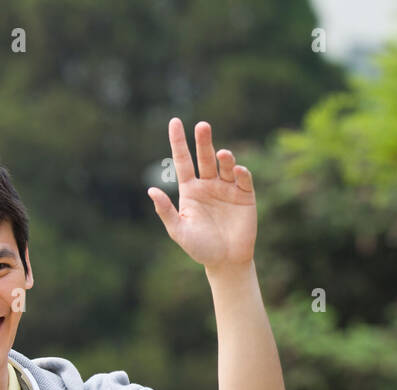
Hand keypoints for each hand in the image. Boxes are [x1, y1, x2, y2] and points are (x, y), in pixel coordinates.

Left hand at [148, 118, 255, 269]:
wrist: (226, 262)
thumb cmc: (200, 248)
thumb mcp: (179, 231)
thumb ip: (166, 211)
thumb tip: (151, 190)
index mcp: (190, 190)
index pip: (183, 160)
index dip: (178, 141)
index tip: (174, 121)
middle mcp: (208, 185)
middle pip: (205, 157)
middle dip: (204, 141)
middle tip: (202, 126)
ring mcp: (228, 189)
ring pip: (225, 165)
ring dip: (224, 158)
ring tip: (222, 154)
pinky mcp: (245, 196)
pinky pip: (243, 179)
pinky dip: (241, 173)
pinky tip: (237, 171)